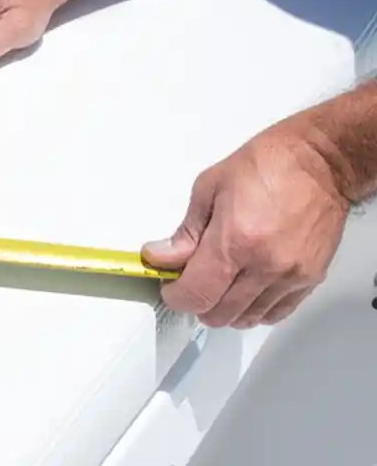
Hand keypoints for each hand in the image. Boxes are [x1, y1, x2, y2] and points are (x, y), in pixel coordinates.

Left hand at [142, 120, 349, 327]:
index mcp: (235, 241)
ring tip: (220, 281)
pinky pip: (276, 313)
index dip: (176, 296)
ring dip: (226, 308)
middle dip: (197, 303)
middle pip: (220, 314)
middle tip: (193, 280)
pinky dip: (254, 309)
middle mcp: (265, 266)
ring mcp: (291, 276)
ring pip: (247, 318)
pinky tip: (245, 288)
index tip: (171, 285)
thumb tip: (160, 257)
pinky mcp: (311, 279)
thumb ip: (185, 232)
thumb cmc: (264, 166)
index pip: (196, 294)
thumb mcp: (209, 188)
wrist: (320, 163)